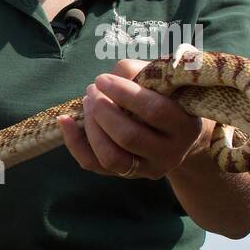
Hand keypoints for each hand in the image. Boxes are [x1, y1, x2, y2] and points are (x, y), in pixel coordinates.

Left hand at [57, 59, 208, 180]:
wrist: (180, 134)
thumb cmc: (169, 98)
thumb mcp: (164, 82)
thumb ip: (138, 73)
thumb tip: (108, 79)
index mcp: (184, 126)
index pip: (153, 110)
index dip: (123, 93)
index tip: (102, 79)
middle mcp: (169, 153)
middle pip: (129, 136)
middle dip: (103, 110)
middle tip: (92, 90)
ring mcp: (148, 169)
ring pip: (111, 156)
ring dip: (91, 126)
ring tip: (86, 102)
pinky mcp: (127, 175)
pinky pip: (94, 164)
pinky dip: (75, 142)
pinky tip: (65, 121)